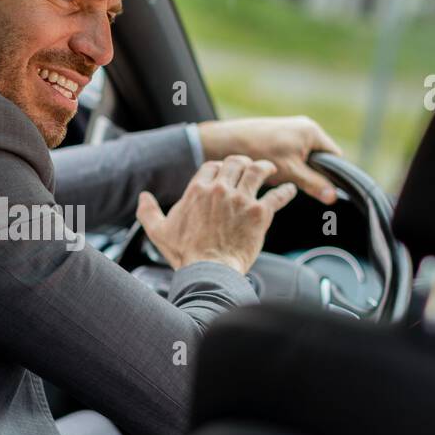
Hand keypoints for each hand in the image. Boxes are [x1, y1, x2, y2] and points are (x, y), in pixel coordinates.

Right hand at [136, 156, 296, 274]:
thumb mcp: (159, 232)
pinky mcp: (259, 214)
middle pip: (236, 162)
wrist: (209, 271)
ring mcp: (242, 200)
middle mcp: (221, 189)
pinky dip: (286, 192)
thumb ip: (148, 212)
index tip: (225, 173)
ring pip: (258, 171)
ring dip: (265, 168)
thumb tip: (143, 197)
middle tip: (248, 167)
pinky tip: (291, 190)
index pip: (212, 165)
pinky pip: (276, 196)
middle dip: (243, 163)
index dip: (220, 167)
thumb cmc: (186, 254)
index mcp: (198, 189)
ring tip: (270, 170)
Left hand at [197, 116, 342, 203]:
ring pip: (303, 157)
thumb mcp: (290, 171)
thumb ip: (314, 183)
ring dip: (296, 170)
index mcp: (312, 131)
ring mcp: (290, 130)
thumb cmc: (259, 151)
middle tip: (299, 185)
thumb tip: (333, 196)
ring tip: (283, 177)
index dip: (332, 175)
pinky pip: (290, 154)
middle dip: (312, 173)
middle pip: (319, 157)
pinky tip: (273, 172)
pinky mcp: (277, 135)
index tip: (325, 190)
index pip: (335, 157)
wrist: (225, 141)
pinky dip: (285, 165)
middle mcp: (303, 127)